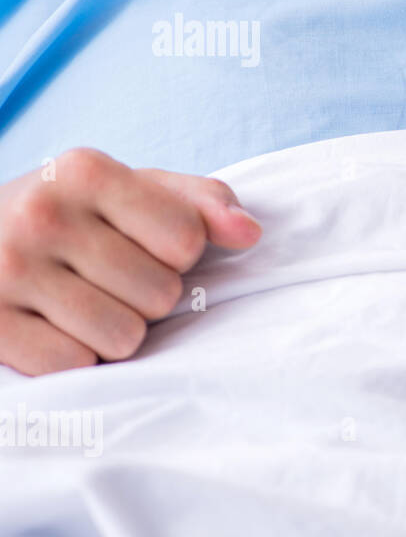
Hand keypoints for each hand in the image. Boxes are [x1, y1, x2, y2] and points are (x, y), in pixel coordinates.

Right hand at [0, 148, 261, 374]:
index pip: (188, 240)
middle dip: (145, 296)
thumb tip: (250, 232)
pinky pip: (75, 365)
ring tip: (80, 305)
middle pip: (161, 294)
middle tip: (103, 280)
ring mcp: (6, 270)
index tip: (141, 246)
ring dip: (114, 332)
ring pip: (123, 337)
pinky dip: (74, 357)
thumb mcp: (133, 191)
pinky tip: (51, 328)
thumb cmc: (72, 217)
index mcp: (85, 171)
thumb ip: (202, 204)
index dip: (178, 254)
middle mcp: (41, 215)